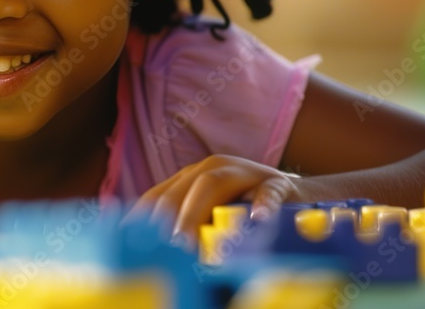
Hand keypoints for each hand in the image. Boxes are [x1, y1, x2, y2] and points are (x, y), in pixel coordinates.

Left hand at [130, 154, 300, 244]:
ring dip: (195, 213)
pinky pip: (267, 192)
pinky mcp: (277, 183)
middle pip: (179, 190)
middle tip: (157, 250)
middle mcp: (211, 168)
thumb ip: (183, 228)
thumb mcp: (210, 217)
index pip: (156, 196)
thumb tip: (154, 255)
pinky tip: (258, 218)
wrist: (298, 199)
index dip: (140, 219)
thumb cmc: (245, 214)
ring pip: (212, 184)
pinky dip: (262, 204)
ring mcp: (244, 172)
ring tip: (184, 240)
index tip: (126, 242)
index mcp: (190, 178)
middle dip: (164, 221)